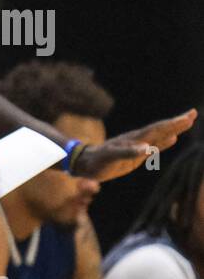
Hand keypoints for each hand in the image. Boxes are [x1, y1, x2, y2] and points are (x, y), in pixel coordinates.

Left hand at [70, 109, 196, 181]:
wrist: (85, 164)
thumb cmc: (97, 161)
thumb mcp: (110, 157)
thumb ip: (127, 152)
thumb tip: (147, 148)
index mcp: (134, 139)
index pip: (158, 129)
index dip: (173, 124)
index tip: (188, 117)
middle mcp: (138, 140)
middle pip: (161, 129)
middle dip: (177, 122)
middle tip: (194, 114)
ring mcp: (137, 147)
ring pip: (159, 136)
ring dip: (174, 130)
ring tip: (187, 122)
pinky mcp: (135, 155)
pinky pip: (153, 146)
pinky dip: (164, 142)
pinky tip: (172, 139)